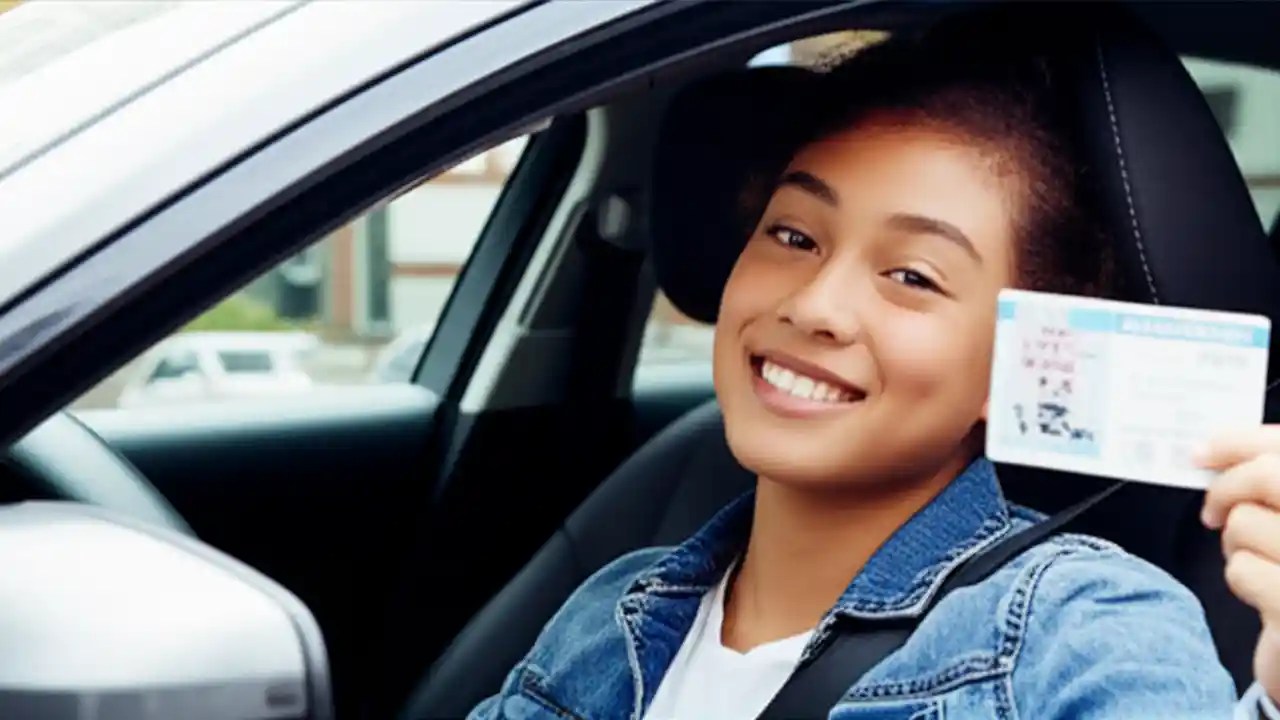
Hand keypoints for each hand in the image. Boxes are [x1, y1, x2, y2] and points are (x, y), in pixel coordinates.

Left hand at [1197, 426, 1279, 703]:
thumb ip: (1269, 481)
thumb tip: (1212, 451)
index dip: (1243, 441)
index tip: (1203, 451)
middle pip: (1271, 475)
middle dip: (1227, 487)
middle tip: (1212, 511)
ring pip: (1246, 523)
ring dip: (1234, 542)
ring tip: (1254, 561)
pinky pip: (1243, 569)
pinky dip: (1240, 578)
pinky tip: (1262, 594)